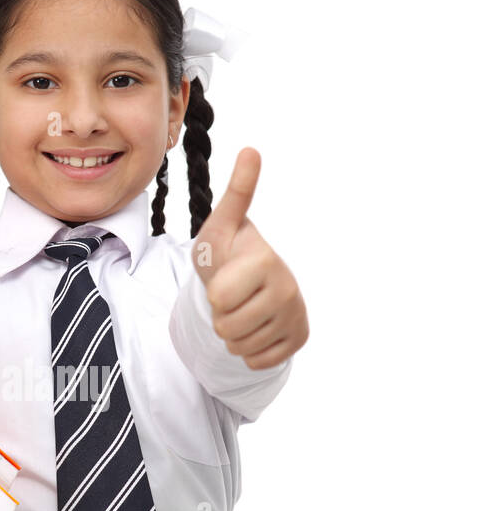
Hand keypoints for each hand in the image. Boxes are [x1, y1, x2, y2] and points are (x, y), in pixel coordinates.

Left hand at [191, 147, 308, 369]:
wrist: (249, 284)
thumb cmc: (228, 253)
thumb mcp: (221, 226)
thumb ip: (236, 194)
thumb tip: (251, 149)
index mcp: (266, 260)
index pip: (220, 301)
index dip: (213, 293)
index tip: (226, 276)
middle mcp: (288, 288)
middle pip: (228, 327)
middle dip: (221, 316)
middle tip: (232, 296)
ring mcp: (296, 316)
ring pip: (240, 347)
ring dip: (233, 333)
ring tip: (242, 309)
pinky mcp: (298, 339)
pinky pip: (257, 361)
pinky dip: (250, 349)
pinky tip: (256, 326)